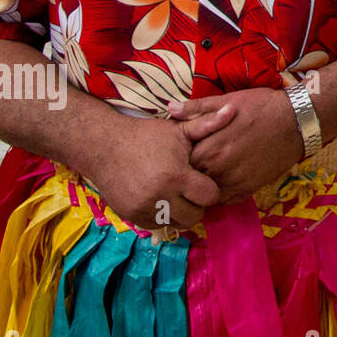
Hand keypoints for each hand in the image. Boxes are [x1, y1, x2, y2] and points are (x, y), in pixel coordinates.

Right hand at [84, 110, 225, 229]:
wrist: (104, 146)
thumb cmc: (146, 136)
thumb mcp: (178, 129)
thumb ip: (208, 124)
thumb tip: (233, 111)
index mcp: (176, 176)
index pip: (210, 196)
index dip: (210, 188)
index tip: (203, 179)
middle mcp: (160, 197)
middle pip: (195, 216)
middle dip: (197, 204)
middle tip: (191, 190)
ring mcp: (143, 209)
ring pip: (176, 224)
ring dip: (180, 212)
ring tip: (176, 194)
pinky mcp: (130, 217)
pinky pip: (156, 226)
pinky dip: (162, 216)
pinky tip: (160, 199)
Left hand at [167, 88, 303, 203]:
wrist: (296, 120)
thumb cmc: (261, 107)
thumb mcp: (228, 101)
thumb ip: (197, 108)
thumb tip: (170, 108)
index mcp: (209, 149)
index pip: (182, 162)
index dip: (184, 156)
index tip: (189, 148)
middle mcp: (219, 170)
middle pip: (193, 179)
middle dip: (194, 171)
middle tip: (200, 159)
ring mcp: (234, 182)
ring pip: (208, 191)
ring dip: (207, 182)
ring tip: (214, 168)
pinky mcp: (249, 190)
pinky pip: (225, 199)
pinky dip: (222, 191)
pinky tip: (227, 176)